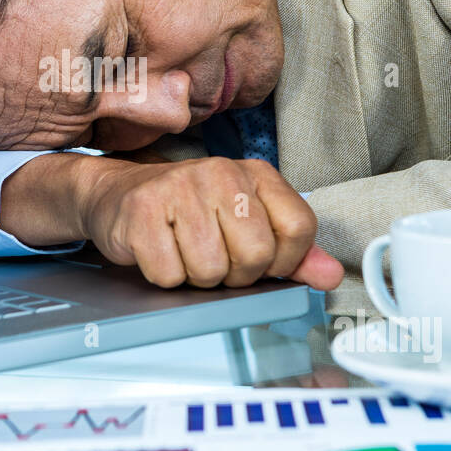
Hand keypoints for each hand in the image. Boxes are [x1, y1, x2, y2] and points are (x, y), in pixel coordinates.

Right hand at [74, 157, 343, 289]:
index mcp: (255, 174)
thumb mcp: (248, 223)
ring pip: (211, 271)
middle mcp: (221, 172)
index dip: (284, 262)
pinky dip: (165, 276)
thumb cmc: (190, 213)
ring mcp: (179, 188)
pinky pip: (170, 275)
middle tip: (217, 260)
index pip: (299, 228)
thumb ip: (294, 252)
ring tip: (185, 253)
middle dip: (236, 275)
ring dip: (197, 278)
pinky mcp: (142, 211)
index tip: (262, 262)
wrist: (119, 195)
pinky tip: (160, 251)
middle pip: (256, 256)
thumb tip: (331, 276)